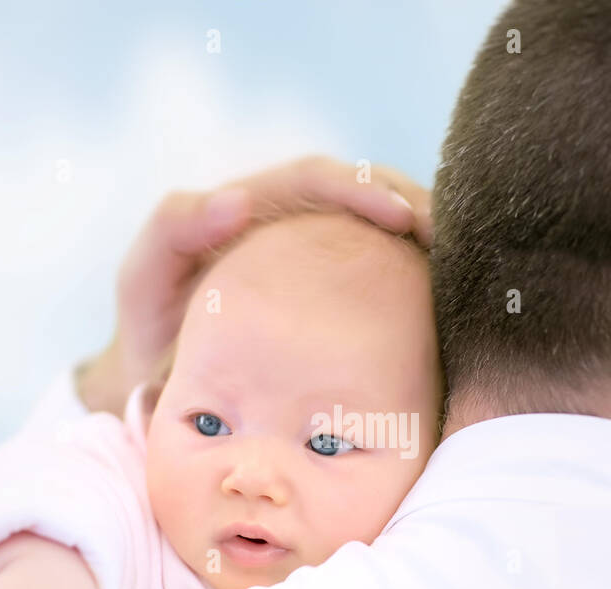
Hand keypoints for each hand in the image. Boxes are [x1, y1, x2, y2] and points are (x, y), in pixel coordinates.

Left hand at [77, 155, 432, 413]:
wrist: (158, 388)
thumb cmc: (150, 331)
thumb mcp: (144, 279)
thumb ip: (173, 230)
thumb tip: (239, 198)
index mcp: (261, 209)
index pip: (322, 180)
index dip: (366, 190)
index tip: (402, 218)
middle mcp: (299, 228)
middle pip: (372, 197)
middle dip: (419, 209)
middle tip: (457, 240)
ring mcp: (325, 268)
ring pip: (391, 242)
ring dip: (431, 249)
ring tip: (466, 274)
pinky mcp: (344, 310)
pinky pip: (392, 288)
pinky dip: (423, 292)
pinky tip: (447, 318)